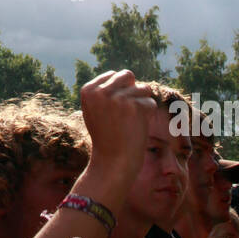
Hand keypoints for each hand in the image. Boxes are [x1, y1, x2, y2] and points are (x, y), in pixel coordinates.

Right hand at [79, 70, 155, 188]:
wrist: (113, 163)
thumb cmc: (106, 137)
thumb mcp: (96, 111)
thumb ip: (105, 91)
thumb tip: (127, 75)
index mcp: (88, 90)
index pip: (113, 75)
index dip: (119, 91)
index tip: (114, 112)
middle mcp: (101, 91)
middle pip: (128, 76)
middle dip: (132, 91)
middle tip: (127, 113)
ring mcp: (117, 98)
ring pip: (143, 88)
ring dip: (142, 104)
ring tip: (131, 122)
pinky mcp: (134, 106)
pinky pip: (150, 103)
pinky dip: (148, 115)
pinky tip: (137, 127)